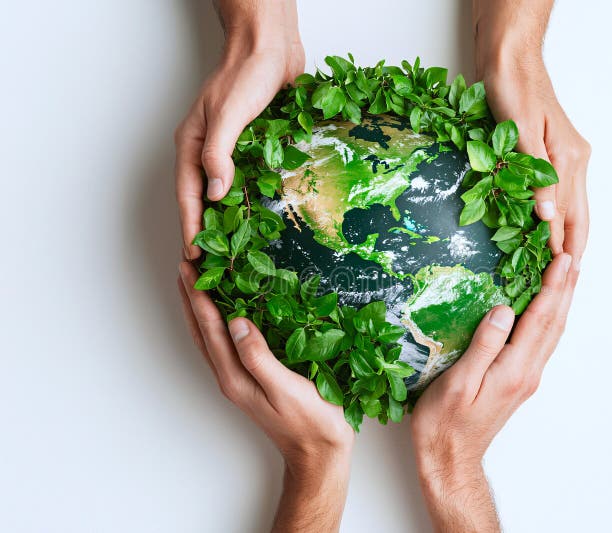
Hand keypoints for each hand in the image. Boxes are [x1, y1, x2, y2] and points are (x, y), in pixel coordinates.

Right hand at [175, 0, 304, 258]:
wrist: (271, 47)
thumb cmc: (247, 74)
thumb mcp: (229, 114)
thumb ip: (219, 152)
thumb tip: (215, 193)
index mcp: (193, 144)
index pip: (189, 195)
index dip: (191, 227)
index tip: (193, 257)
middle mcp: (208, 150)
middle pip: (204, 200)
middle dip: (207, 232)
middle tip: (215, 264)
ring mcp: (231, 150)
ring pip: (226, 194)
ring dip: (230, 221)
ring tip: (238, 252)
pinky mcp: (253, 147)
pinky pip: (249, 181)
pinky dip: (253, 201)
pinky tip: (263, 219)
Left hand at [178, 261, 351, 532]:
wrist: (319, 452)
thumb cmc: (309, 422)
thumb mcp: (285, 388)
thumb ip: (259, 356)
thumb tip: (236, 321)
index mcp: (235, 377)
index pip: (210, 329)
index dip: (199, 297)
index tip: (189, 268)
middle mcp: (230, 376)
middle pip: (201, 331)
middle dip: (191, 297)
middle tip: (184, 264)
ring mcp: (239, 379)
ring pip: (210, 337)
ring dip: (200, 308)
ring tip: (195, 280)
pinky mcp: (251, 378)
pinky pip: (226, 343)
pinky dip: (218, 321)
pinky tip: (227, 310)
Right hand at [411, 253, 577, 532]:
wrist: (450, 459)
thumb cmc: (445, 424)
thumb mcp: (458, 383)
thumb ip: (483, 346)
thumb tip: (504, 310)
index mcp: (515, 370)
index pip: (539, 319)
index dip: (552, 287)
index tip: (562, 259)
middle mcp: (527, 373)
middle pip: (554, 324)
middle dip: (564, 288)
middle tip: (571, 257)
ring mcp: (525, 379)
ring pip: (551, 334)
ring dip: (560, 303)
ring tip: (565, 276)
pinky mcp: (518, 382)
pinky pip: (540, 342)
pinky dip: (548, 318)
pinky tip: (543, 310)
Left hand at [474, 0, 590, 266]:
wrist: (510, 57)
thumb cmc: (512, 87)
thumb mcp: (519, 132)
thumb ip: (535, 176)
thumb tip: (547, 217)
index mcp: (569, 160)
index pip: (570, 217)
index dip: (564, 249)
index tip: (560, 279)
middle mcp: (574, 161)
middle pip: (579, 217)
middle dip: (573, 252)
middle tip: (564, 286)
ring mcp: (566, 156)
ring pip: (571, 207)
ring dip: (565, 237)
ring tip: (557, 269)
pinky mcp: (553, 152)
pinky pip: (559, 193)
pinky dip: (555, 217)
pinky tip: (546, 231)